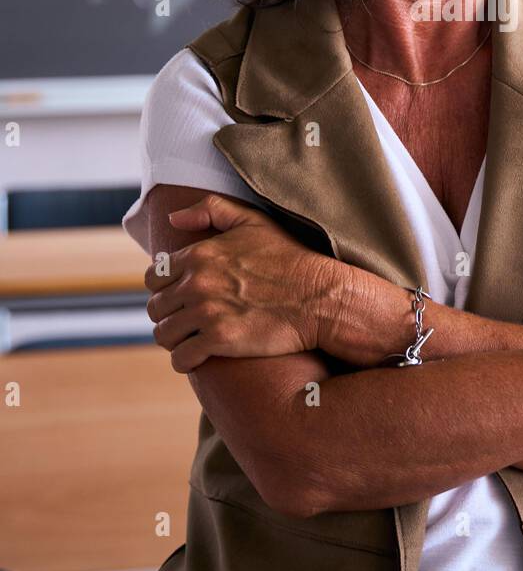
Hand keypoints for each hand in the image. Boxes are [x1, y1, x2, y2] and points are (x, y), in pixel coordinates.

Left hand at [145, 194, 336, 371]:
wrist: (320, 296)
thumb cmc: (289, 258)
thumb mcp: (253, 221)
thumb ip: (210, 209)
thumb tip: (173, 219)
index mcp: (199, 254)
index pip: (154, 276)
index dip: (165, 289)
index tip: (180, 298)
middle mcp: (197, 282)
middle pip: (156, 307)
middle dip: (168, 315)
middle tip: (187, 322)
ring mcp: (206, 312)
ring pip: (164, 334)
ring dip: (175, 340)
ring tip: (191, 340)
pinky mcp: (219, 341)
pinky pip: (181, 358)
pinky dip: (186, 361)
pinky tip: (199, 358)